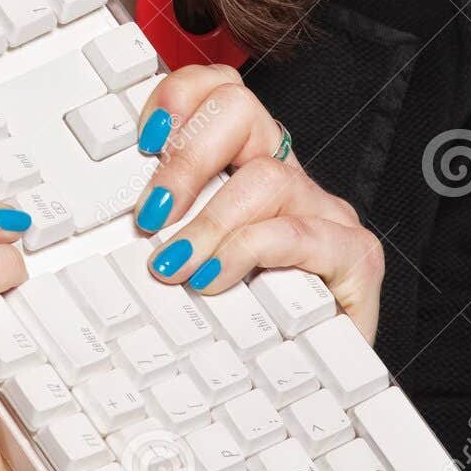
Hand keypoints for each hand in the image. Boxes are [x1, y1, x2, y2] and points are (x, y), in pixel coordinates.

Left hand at [133, 64, 384, 342]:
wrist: (316, 377)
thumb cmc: (247, 318)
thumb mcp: (189, 258)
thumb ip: (163, 226)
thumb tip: (115, 217)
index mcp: (249, 164)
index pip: (220, 93)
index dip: (181, 98)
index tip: (145, 139)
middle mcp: (288, 176)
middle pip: (241, 112)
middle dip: (186, 159)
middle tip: (150, 214)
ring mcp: (325, 213)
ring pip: (265, 177)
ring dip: (207, 223)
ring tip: (174, 266)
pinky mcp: (354, 255)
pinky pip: (295, 233)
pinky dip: (245, 253)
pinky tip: (214, 278)